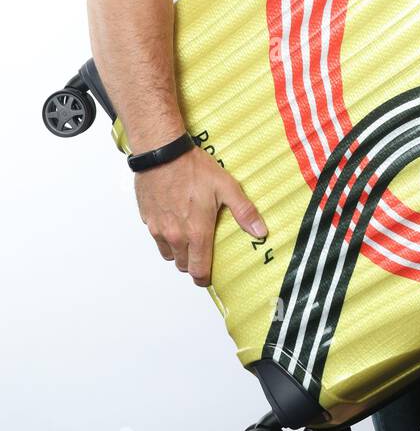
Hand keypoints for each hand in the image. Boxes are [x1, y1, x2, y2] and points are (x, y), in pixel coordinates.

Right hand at [134, 144, 267, 286]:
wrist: (161, 153)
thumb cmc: (192, 168)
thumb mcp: (226, 186)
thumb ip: (243, 212)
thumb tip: (260, 231)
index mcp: (196, 232)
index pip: (199, 270)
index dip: (204, 277)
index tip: (209, 275)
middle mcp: (175, 235)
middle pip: (183, 265)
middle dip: (193, 263)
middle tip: (202, 251)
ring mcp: (158, 228)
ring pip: (169, 254)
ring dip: (178, 251)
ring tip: (189, 235)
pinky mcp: (147, 219)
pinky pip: (156, 237)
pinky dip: (165, 236)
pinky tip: (173, 220)